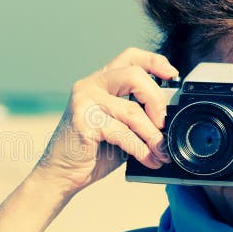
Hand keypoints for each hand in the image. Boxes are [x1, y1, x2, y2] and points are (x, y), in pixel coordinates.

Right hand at [32, 48, 175, 196]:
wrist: (60, 174)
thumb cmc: (91, 152)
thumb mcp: (119, 126)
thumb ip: (137, 115)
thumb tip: (169, 117)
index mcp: (100, 82)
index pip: (130, 57)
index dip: (154, 61)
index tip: (172, 75)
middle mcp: (90, 85)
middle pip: (135, 75)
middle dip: (157, 101)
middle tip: (163, 124)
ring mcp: (84, 101)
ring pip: (132, 110)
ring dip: (152, 135)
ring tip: (161, 151)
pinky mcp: (83, 121)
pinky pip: (122, 133)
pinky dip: (141, 149)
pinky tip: (149, 159)